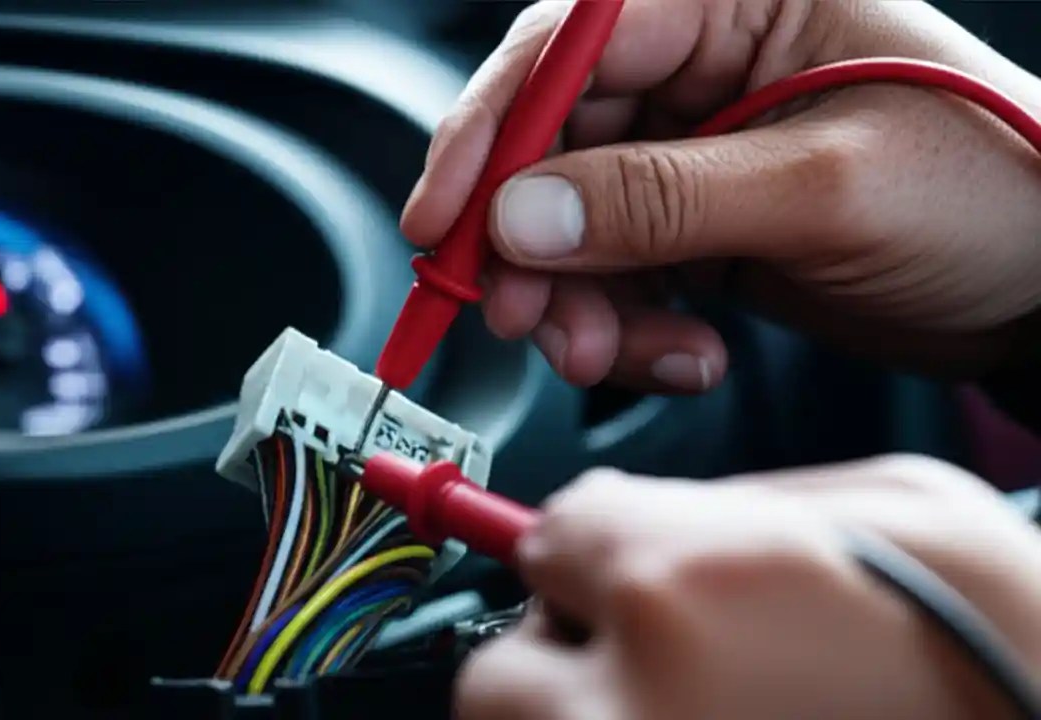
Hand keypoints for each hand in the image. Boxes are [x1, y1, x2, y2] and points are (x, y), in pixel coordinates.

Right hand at [402, 0, 1040, 391]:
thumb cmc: (988, 194)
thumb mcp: (822, 189)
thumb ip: (664, 198)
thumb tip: (522, 216)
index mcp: (735, 2)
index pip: (571, 44)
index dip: (492, 129)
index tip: (446, 220)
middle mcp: (704, 65)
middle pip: (553, 142)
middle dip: (529, 243)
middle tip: (525, 319)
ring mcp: (694, 151)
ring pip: (573, 220)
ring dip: (576, 301)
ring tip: (613, 355)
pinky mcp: (697, 224)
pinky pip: (617, 272)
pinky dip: (627, 325)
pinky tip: (681, 354)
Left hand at [455, 455, 1040, 719]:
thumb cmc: (1005, 640)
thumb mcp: (881, 504)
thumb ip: (725, 508)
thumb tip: (639, 518)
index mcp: (682, 591)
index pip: (549, 535)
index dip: (591, 545)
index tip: (605, 561)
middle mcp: (635, 707)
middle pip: (502, 667)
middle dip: (563, 650)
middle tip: (639, 650)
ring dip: (575, 713)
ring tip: (678, 703)